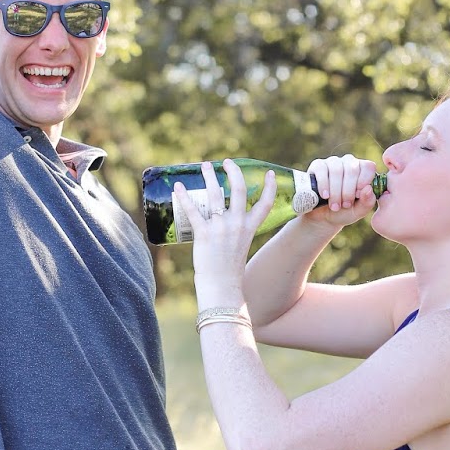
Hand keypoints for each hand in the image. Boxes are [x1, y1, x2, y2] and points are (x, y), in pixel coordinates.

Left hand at [173, 160, 275, 300]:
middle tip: (226, 162)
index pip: (265, 204)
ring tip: (205, 166)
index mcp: (249, 228)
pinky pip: (193, 210)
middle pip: (239, 190)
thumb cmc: (229, 271)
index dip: (270, 187)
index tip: (269, 173)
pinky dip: (184, 197)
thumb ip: (235, 233)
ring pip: (216, 194)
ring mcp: (221, 227)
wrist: (222, 288)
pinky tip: (179, 187)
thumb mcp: (239, 247)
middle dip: (233, 172)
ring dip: (209, 176)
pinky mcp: (204, 233)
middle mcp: (237, 224)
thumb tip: (224, 224)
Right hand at [304, 154, 380, 230]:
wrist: (323, 217)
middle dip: (348, 191)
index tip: (358, 195)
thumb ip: (367, 202)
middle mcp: (348, 163)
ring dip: (336, 190)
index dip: (364, 180)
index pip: (368, 166)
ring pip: (336, 169)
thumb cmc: (344, 211)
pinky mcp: (318, 165)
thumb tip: (368, 189)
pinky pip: (321, 169)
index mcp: (362, 171)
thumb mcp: (358, 211)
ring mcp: (333, 162)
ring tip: (334, 206)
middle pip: (352, 169)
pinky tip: (325, 195)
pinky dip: (323, 184)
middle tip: (345, 205)